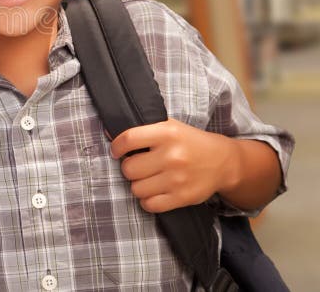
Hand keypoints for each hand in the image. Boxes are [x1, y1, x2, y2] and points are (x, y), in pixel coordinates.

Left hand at [110, 118, 237, 213]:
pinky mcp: (183, 197)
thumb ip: (143, 130)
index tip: (117, 151)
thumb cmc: (190, 143)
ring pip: (136, 189)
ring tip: (148, 179)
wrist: (223, 162)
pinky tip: (154, 192)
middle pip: (129, 169)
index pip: (128, 140)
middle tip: (139, 166)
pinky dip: (147, 201)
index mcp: (167, 133)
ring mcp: (177, 178)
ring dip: (138, 185)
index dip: (117, 147)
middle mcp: (172, 156)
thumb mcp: (170, 127)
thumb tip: (108, 134)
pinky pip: (149, 205)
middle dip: (130, 168)